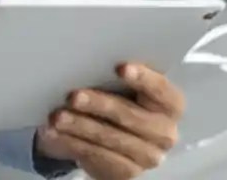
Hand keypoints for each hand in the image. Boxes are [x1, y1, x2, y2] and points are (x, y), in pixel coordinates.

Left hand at [35, 63, 184, 179]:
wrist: (115, 141)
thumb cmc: (121, 101)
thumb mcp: (126, 88)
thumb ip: (118, 77)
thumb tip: (89, 58)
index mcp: (171, 105)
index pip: (161, 90)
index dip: (143, 78)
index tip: (119, 68)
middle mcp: (165, 133)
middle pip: (131, 116)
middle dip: (99, 104)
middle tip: (73, 96)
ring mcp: (148, 156)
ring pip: (110, 138)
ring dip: (80, 126)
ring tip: (57, 116)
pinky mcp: (127, 172)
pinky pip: (98, 156)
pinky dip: (73, 143)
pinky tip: (55, 134)